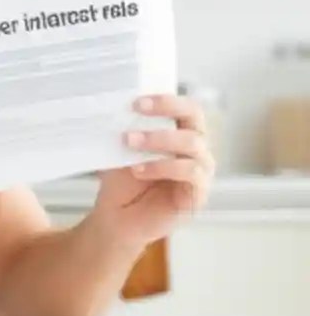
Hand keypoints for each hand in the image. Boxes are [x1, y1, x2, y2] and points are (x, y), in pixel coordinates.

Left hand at [90, 94, 214, 247]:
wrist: (117, 216)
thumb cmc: (123, 179)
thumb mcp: (121, 148)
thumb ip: (126, 127)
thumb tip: (114, 104)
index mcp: (181, 133)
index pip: (186, 107)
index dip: (167, 99)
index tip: (137, 100)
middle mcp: (196, 148)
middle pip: (195, 118)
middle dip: (166, 108)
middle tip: (135, 109)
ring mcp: (201, 171)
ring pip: (193, 144)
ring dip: (159, 139)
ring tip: (129, 142)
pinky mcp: (198, 194)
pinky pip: (190, 173)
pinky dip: (163, 167)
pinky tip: (138, 169)